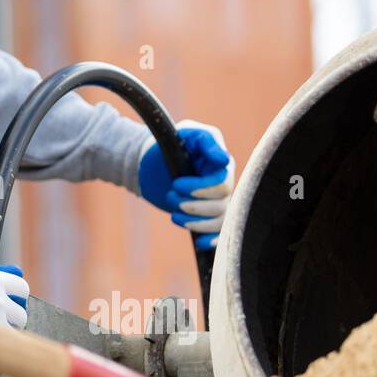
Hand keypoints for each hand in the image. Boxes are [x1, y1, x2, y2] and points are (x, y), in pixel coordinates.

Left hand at [137, 119, 234, 249]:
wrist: (153, 162)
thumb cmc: (171, 142)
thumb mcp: (187, 133)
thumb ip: (206, 141)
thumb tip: (223, 160)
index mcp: (221, 164)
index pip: (222, 183)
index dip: (201, 188)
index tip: (177, 184)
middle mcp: (223, 183)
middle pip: (220, 203)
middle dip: (193, 204)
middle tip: (171, 194)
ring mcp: (216, 200)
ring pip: (219, 220)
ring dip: (195, 222)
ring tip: (174, 215)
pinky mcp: (206, 215)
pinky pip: (219, 233)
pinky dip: (212, 240)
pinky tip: (200, 242)